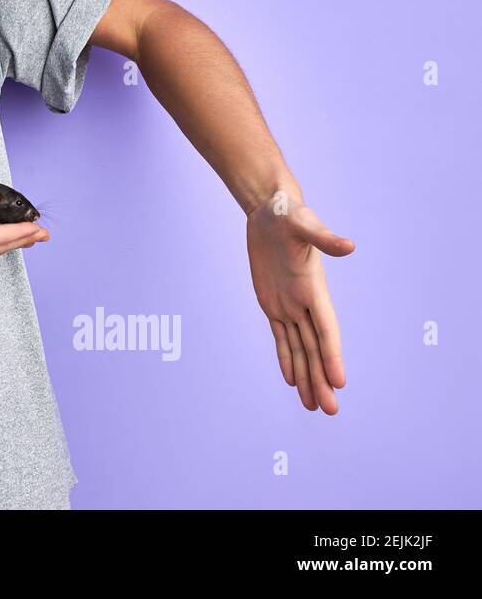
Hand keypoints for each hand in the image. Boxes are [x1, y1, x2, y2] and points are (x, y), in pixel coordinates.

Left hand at [246, 190, 355, 413]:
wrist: (270, 209)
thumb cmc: (287, 212)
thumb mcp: (301, 221)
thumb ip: (323, 237)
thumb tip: (349, 246)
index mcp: (315, 288)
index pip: (326, 329)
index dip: (332, 355)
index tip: (339, 382)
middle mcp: (305, 302)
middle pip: (316, 348)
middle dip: (322, 379)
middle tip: (331, 411)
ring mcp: (289, 304)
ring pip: (300, 349)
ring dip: (307, 377)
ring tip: (314, 406)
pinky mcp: (272, 302)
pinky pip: (281, 336)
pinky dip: (287, 358)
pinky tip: (291, 380)